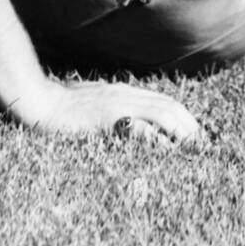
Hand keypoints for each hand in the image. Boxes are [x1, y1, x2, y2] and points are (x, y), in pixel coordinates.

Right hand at [29, 79, 200, 144]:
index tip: (196, 136)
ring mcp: (119, 105)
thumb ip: (116, 112)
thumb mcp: (96, 103)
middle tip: (203, 147)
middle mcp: (127, 95)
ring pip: (162, 113)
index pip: (165, 102)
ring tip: (194, 150)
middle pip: (170, 106)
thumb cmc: (64, 107)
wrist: (41, 104)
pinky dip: (157, 139)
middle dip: (190, 126)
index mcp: (125, 93)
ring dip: (182, 131)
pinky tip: (167, 151)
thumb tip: (134, 127)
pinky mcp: (109, 119)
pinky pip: (139, 128)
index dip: (184, 118)